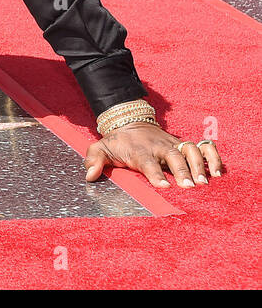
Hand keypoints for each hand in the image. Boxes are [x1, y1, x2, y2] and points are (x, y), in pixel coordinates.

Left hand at [84, 121, 224, 187]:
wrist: (130, 121)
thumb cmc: (117, 142)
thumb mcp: (100, 148)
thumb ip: (93, 160)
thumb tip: (90, 175)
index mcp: (139, 150)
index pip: (147, 162)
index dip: (155, 174)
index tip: (164, 187)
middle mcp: (158, 146)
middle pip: (173, 156)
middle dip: (182, 171)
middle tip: (190, 187)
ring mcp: (173, 144)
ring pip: (190, 150)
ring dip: (199, 165)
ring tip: (205, 182)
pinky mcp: (184, 143)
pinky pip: (203, 147)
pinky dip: (213, 156)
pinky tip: (218, 172)